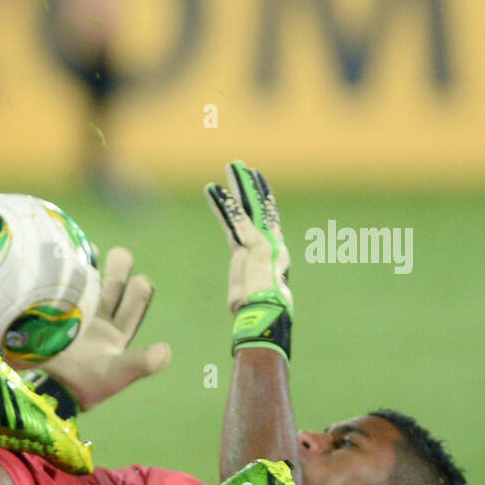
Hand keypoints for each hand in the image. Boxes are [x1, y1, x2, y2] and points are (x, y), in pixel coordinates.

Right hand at [41, 246, 171, 409]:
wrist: (40, 387)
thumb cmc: (80, 384)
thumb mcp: (113, 375)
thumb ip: (139, 363)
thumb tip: (165, 351)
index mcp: (117, 335)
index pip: (134, 305)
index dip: (139, 290)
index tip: (137, 280)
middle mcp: (98, 323)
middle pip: (113, 288)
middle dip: (119, 269)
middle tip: (119, 254)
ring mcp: (74, 316)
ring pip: (88, 283)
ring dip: (92, 266)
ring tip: (93, 249)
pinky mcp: (51, 313)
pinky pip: (62, 287)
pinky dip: (67, 273)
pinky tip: (65, 258)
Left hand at [205, 160, 292, 357]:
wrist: (266, 318)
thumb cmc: (260, 315)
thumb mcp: (251, 300)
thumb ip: (244, 294)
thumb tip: (238, 304)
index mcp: (271, 256)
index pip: (265, 224)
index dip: (261, 206)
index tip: (259, 189)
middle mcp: (270, 244)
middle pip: (258, 209)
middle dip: (252, 187)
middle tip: (244, 168)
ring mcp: (262, 242)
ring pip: (248, 208)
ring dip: (239, 186)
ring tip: (232, 166)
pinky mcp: (250, 245)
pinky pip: (234, 219)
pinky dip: (222, 204)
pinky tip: (212, 188)